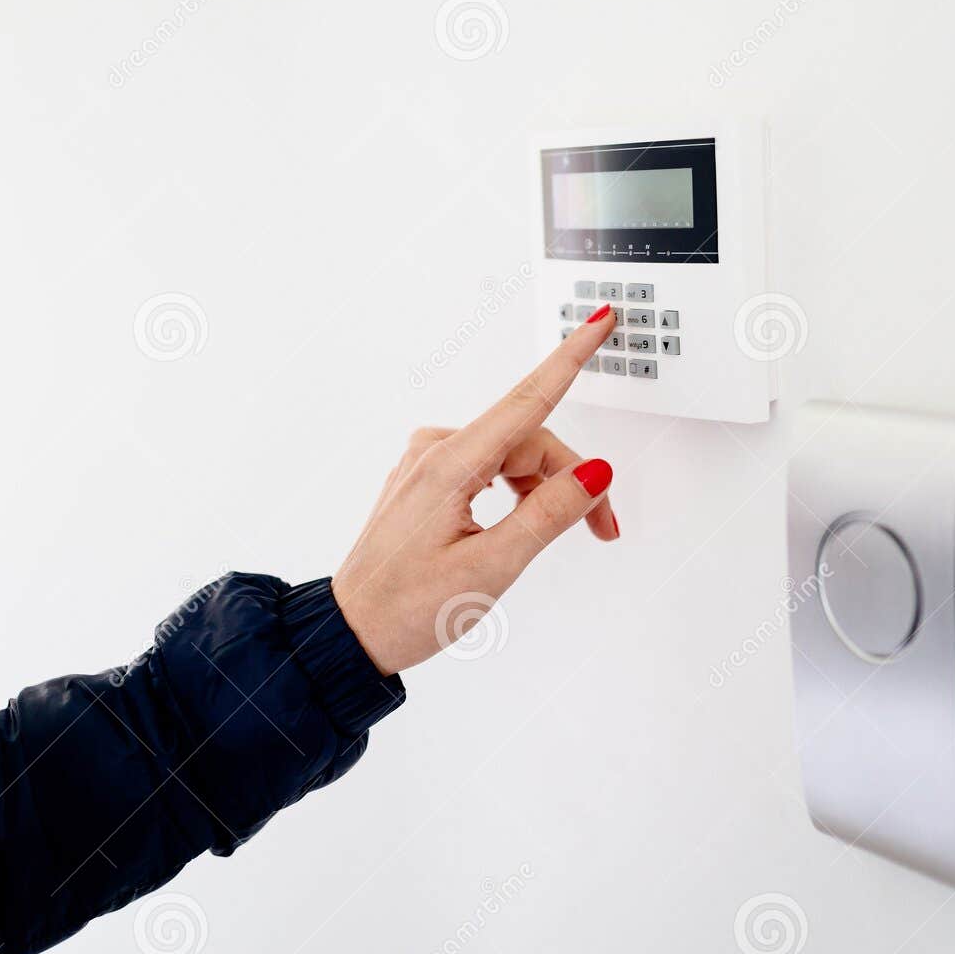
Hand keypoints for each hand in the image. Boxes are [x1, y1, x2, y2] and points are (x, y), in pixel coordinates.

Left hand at [333, 306, 619, 673]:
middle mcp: (436, 452)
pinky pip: (489, 469)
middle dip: (573, 479)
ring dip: (547, 490)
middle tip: (604, 528)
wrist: (350, 633)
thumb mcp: (491, 568)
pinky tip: (523, 525)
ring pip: (512, 457)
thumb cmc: (407, 608)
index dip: (570, 358)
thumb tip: (594, 472)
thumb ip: (548, 515)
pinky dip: (518, 493)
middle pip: (529, 442)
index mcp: (449, 466)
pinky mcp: (428, 480)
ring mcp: (428, 463)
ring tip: (570, 534)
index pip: (527, 400)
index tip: (599, 320)